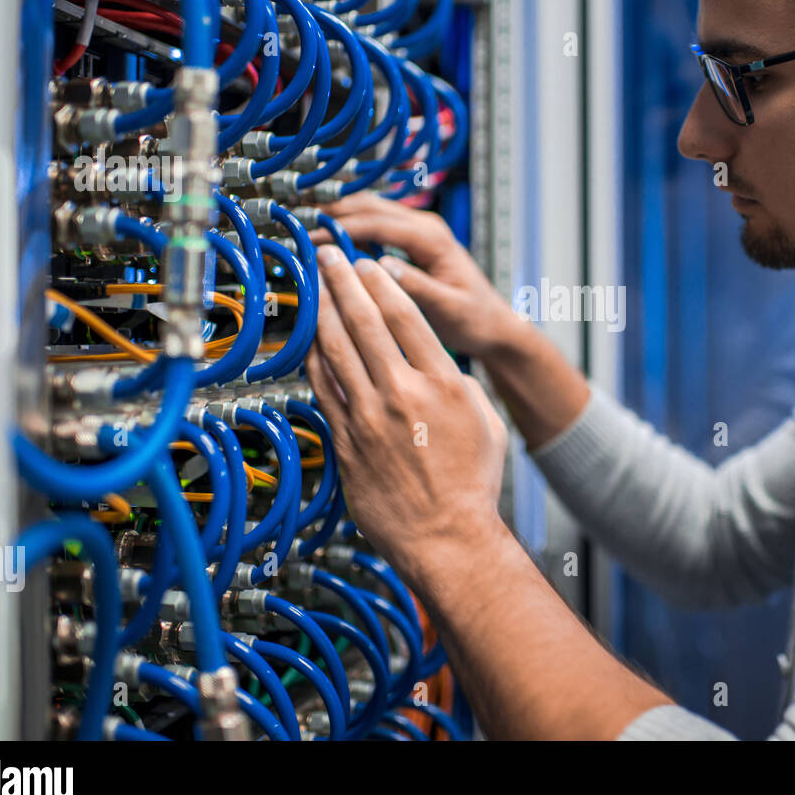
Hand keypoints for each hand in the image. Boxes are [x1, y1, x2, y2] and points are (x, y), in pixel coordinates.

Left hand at [306, 246, 508, 574]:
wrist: (448, 538)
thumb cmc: (471, 486)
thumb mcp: (485, 422)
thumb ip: (458, 384)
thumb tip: (437, 366)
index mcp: (444, 383)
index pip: (407, 316)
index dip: (381, 283)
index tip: (368, 264)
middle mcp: (404, 393)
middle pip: (366, 321)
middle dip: (343, 281)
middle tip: (329, 256)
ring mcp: (370, 416)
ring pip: (337, 348)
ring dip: (322, 310)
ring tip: (313, 286)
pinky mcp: (346, 440)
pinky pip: (322, 387)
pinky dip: (313, 357)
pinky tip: (308, 338)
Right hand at [314, 193, 523, 356]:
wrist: (494, 324)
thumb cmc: (477, 319)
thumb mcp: (448, 308)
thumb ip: (417, 287)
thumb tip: (382, 269)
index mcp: (432, 238)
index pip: (377, 223)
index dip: (340, 228)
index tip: (312, 239)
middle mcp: (425, 227)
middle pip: (369, 207)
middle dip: (331, 214)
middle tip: (296, 226)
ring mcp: (418, 231)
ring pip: (369, 211)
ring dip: (337, 216)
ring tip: (303, 227)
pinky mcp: (412, 243)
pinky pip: (374, 226)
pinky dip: (349, 228)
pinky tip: (328, 241)